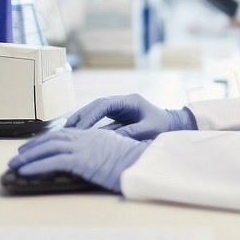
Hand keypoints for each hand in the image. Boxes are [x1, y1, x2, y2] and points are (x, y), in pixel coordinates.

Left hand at [8, 128, 148, 192]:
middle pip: (53, 138)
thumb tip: (91, 162)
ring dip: (28, 156)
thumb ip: (101, 154)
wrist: (145, 164)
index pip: (65, 134)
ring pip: (49, 148)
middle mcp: (87, 138)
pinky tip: (24, 171)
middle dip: (33, 146)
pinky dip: (35, 165)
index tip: (35, 146)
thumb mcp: (115, 155)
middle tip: (18, 154)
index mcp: (95, 136)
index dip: (47, 140)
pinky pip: (52, 161)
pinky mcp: (82, 159)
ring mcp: (84, 147)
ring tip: (14, 164)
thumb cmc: (135, 164)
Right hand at [64, 94, 196, 140]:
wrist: (171, 123)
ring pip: (96, 108)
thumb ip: (132, 133)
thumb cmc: (162, 126)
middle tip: (67, 127)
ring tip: (67, 129)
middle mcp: (122, 101)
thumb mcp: (149, 130)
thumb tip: (112, 138)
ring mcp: (119, 106)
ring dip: (82, 117)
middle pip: (97, 104)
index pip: (105, 105)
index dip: (92, 115)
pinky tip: (78, 131)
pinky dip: (89, 122)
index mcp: (130, 101)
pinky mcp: (117, 114)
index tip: (81, 128)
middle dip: (82, 114)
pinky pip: (100, 116)